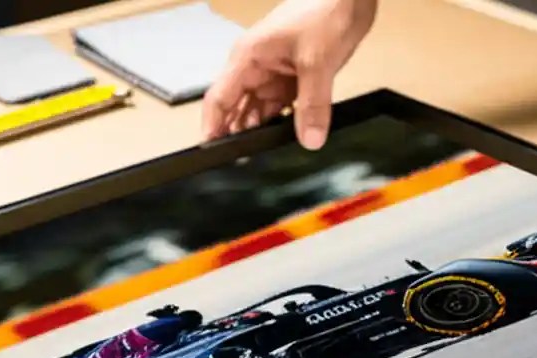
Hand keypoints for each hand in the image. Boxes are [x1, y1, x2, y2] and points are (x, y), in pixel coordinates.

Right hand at [201, 0, 376, 149]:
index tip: (211, 153)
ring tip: (268, 155)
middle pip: (236, 109)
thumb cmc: (325, 11)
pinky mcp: (292, 77)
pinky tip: (292, 137)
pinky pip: (282, 107)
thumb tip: (309, 138)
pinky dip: (285, 122)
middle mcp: (255, 67)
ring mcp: (273, 73)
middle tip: (246, 163)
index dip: (212, 127)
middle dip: (239, 135)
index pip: (218, 98)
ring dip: (264, 131)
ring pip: (260, 111)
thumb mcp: (317, 62)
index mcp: (248, 58)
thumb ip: (313, 104)